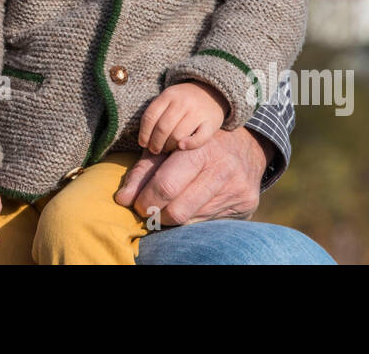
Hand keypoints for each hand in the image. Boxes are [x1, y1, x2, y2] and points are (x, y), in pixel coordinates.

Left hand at [114, 126, 270, 225]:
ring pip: (190, 221)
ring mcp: (237, 188)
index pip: (166, 186)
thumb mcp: (167, 148)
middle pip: (178, 210)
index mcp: (200, 149)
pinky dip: (191, 219)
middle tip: (147, 210)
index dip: (145, 200)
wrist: (246, 146)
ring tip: (166, 207)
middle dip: (155, 215)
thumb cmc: (195, 145)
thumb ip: (143, 171)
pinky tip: (189, 206)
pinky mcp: (247, 204)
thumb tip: (122, 199)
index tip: (136, 203)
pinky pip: (207, 223)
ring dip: (171, 218)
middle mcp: (222, 169)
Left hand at [137, 81, 229, 153]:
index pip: (150, 116)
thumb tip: (143, 140)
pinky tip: (181, 147)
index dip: (144, 133)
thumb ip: (157, 113)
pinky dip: (189, 144)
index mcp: (169, 95)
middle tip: (155, 150)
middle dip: (155, 143)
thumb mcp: (169, 98)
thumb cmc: (184, 101)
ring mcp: (197, 112)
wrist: (211, 91)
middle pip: (163, 128)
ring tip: (166, 150)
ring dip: (169, 146)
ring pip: (178, 134)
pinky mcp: (211, 123)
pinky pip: (199, 138)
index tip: (143, 143)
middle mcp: (182, 102)